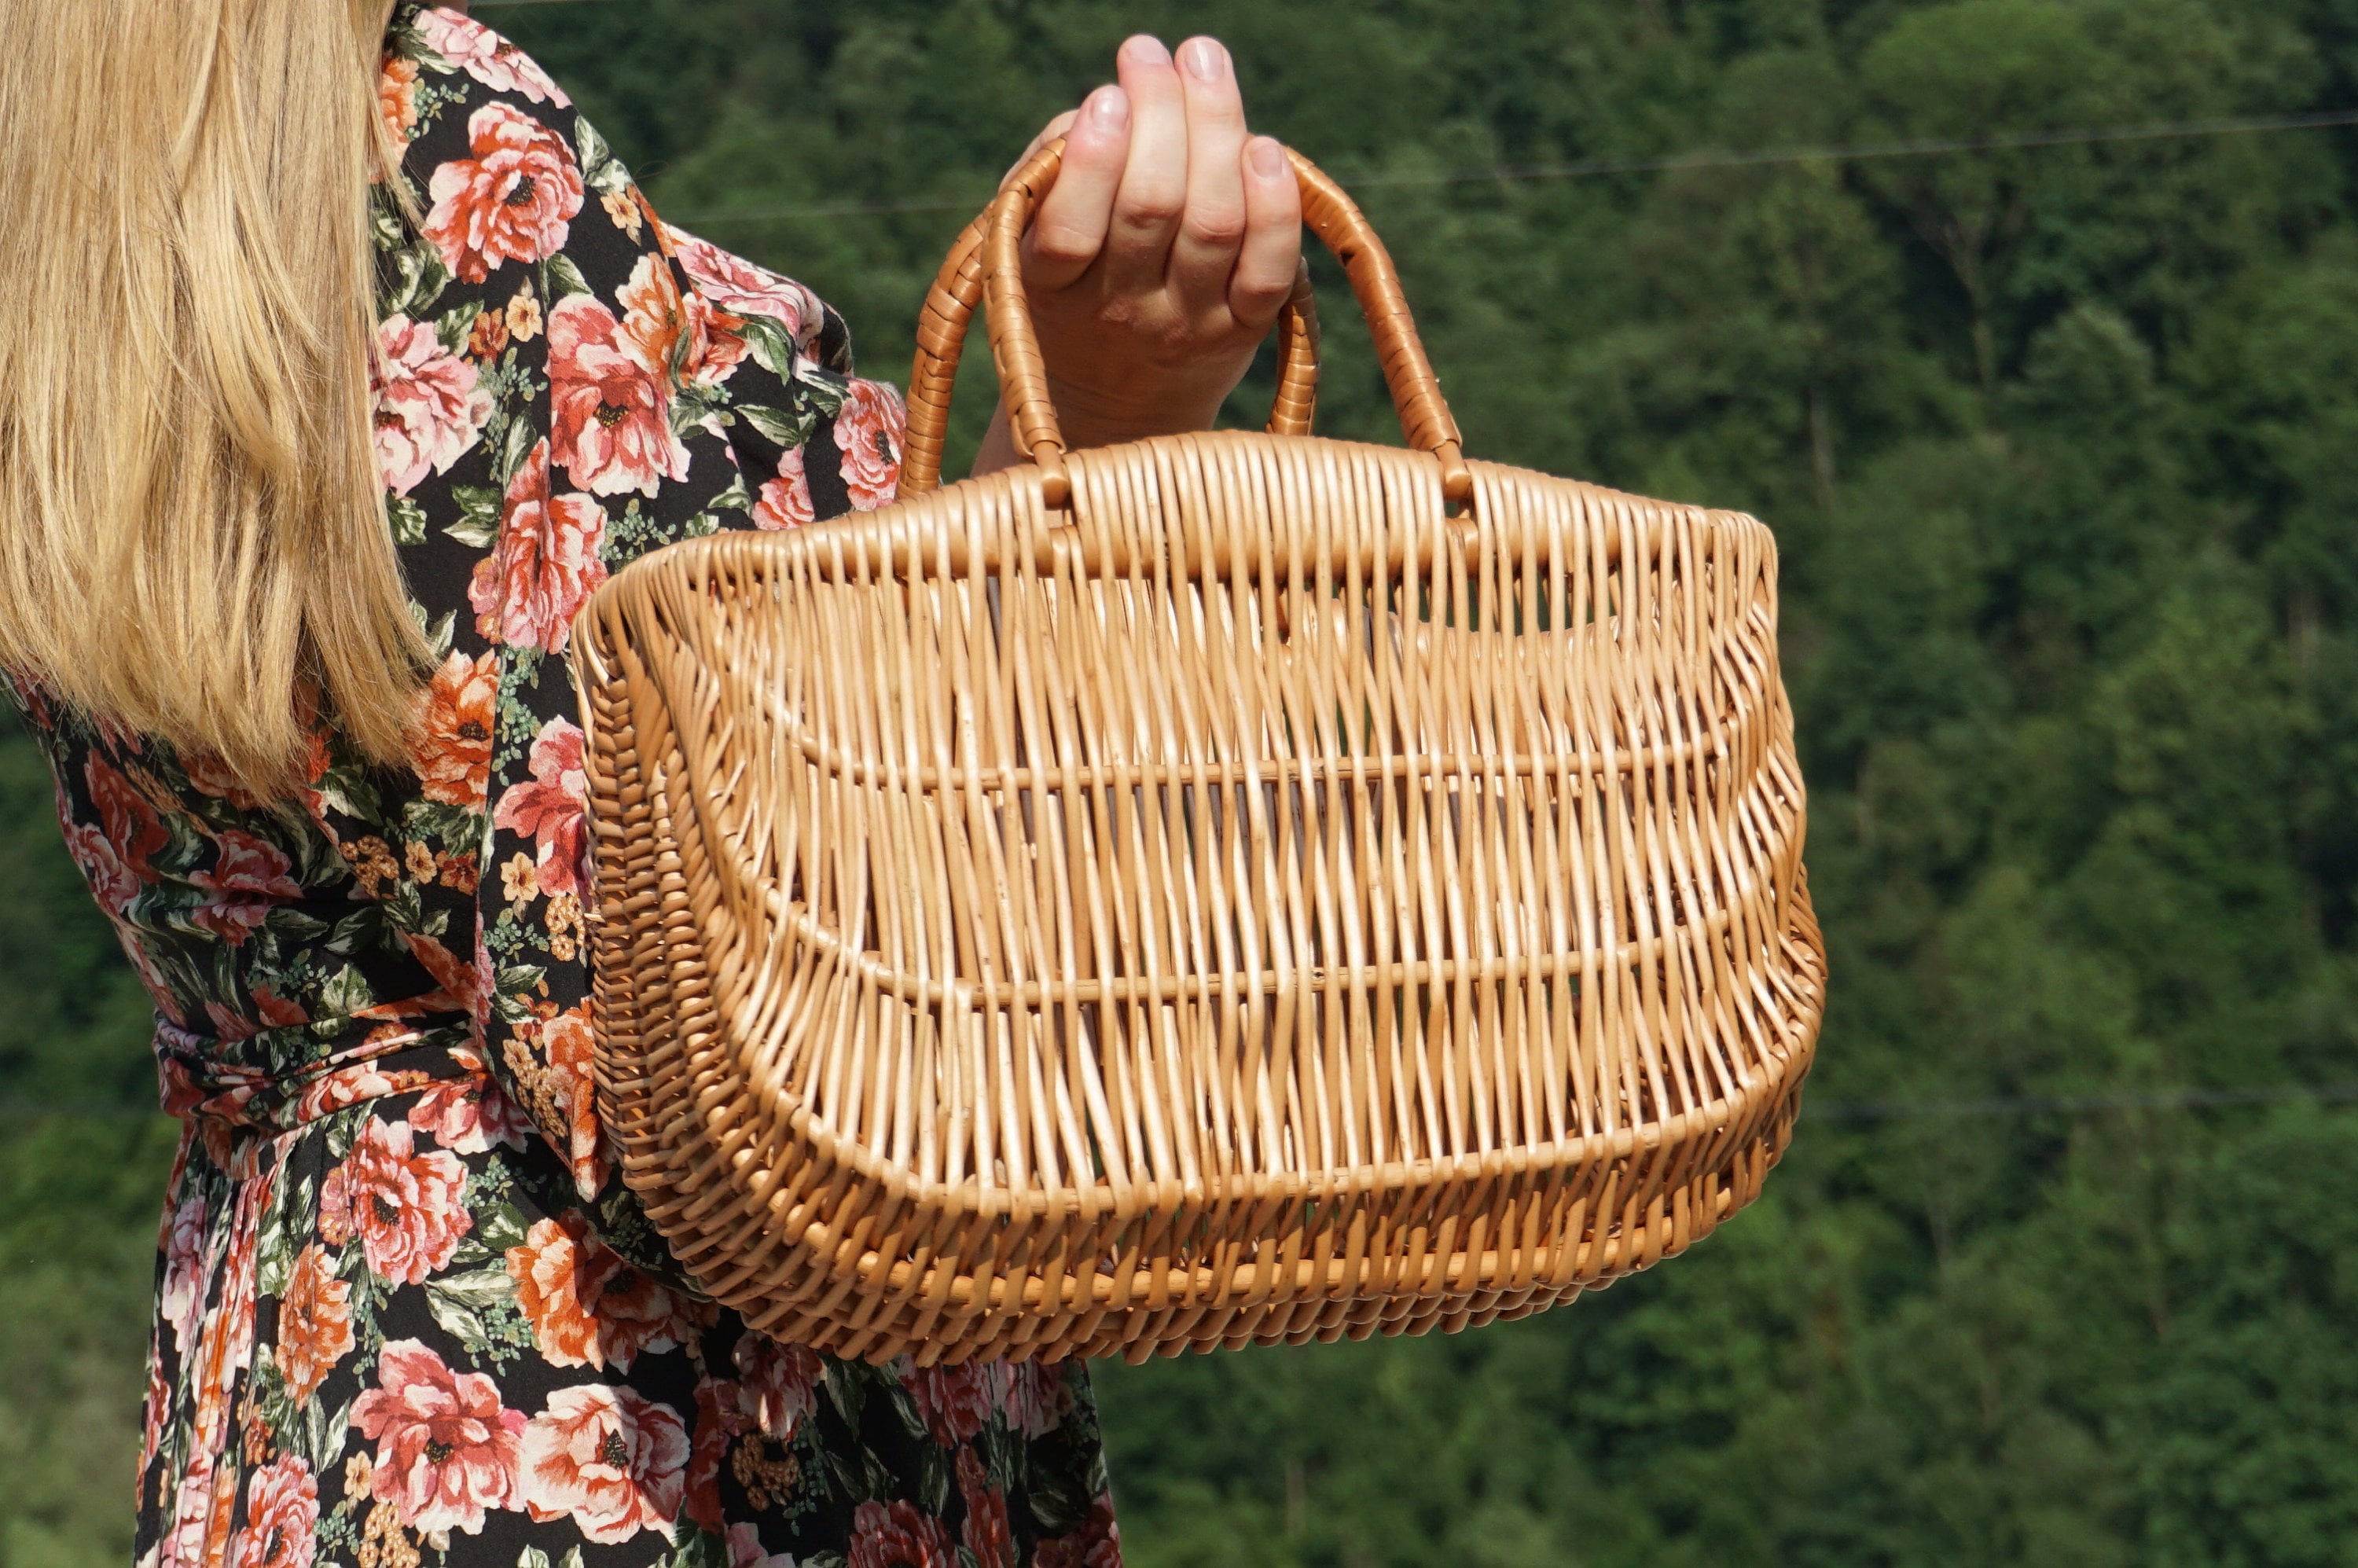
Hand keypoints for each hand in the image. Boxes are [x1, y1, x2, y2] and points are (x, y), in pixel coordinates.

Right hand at [971, 35, 1301, 474]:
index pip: (1071, 230)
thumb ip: (1055, 170)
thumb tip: (1112, 104)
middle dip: (1160, 113)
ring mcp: (1189, 325)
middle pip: (1152, 206)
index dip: (1095, 159)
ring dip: (1214, 128)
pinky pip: (1268, 268)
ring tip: (1203, 61)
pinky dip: (1274, 205)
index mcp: (1053, 292)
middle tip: (1153, 53)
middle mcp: (1122, 314)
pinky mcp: (1243, 330)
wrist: (1117, 404)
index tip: (1108, 96)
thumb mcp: (1030, 237)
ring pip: (1213, 222)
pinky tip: (1262, 147)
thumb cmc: (1072, 285)